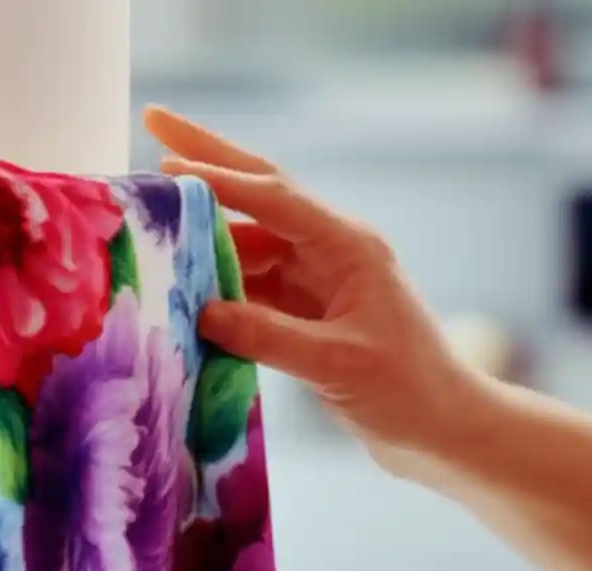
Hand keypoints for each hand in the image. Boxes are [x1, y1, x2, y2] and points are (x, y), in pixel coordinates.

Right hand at [145, 105, 488, 473]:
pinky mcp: (304, 309)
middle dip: (207, 158)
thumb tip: (203, 313)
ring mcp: (315, 277)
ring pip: (247, 239)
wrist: (442, 430)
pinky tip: (180, 280)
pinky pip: (248, 282)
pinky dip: (214, 279)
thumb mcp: (338, 365)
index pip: (275, 198)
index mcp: (347, 246)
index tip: (166, 162)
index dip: (219, 179)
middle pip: (259, 192)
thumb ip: (269, 337)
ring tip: (149, 218)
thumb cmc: (408, 391)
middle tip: (153, 120)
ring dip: (202, 230)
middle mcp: (329, 250)